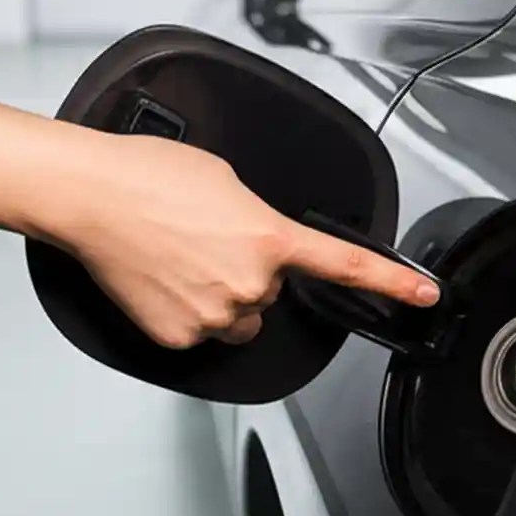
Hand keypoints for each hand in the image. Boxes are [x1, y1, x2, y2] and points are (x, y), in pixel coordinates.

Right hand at [41, 133, 439, 348]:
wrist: (92, 197)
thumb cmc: (149, 177)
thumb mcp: (227, 181)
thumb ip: (259, 217)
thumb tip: (257, 238)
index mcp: (270, 238)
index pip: (345, 266)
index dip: (392, 284)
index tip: (424, 296)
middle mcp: (250, 284)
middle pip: (272, 294)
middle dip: (250, 273)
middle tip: (208, 243)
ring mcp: (216, 316)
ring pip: (240, 318)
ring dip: (224, 298)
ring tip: (182, 262)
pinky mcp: (182, 338)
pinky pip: (204, 332)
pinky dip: (190, 313)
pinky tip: (165, 282)